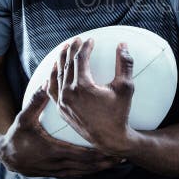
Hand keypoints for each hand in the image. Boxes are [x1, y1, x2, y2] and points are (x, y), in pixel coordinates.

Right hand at [0, 85, 122, 176]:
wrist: (8, 156)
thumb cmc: (17, 136)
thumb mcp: (24, 119)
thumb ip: (35, 102)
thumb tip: (45, 82)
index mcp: (53, 151)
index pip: (81, 154)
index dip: (98, 153)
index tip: (113, 149)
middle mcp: (59, 163)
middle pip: (88, 166)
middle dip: (105, 162)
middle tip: (123, 157)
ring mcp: (59, 170)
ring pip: (85, 171)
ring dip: (102, 167)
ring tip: (118, 161)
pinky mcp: (58, 172)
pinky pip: (79, 173)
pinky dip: (92, 170)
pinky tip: (103, 166)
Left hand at [48, 37, 136, 155]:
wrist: (110, 138)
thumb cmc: (119, 113)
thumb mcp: (126, 87)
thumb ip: (125, 64)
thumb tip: (123, 45)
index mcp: (83, 86)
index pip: (80, 59)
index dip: (85, 47)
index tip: (91, 40)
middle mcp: (69, 93)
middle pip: (67, 64)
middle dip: (72, 50)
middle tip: (76, 40)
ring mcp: (63, 102)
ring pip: (57, 75)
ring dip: (60, 60)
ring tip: (64, 50)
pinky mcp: (61, 109)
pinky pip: (52, 90)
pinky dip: (52, 78)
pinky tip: (54, 71)